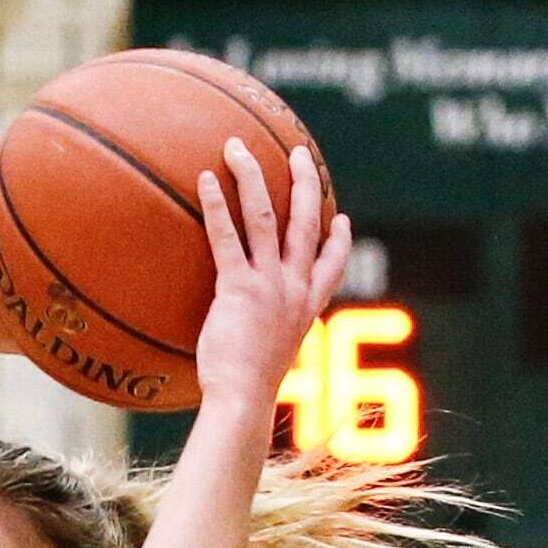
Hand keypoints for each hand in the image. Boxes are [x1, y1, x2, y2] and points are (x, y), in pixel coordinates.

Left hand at [193, 139, 351, 404]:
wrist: (243, 400)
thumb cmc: (245, 391)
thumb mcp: (266, 363)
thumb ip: (262, 342)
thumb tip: (244, 349)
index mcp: (307, 307)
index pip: (331, 267)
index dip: (339, 240)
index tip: (341, 218)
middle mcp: (294, 288)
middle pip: (307, 222)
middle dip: (305, 183)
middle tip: (298, 154)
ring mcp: (269, 284)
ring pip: (267, 216)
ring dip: (254, 176)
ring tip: (237, 147)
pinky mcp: (239, 288)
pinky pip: (227, 237)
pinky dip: (217, 205)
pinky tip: (206, 180)